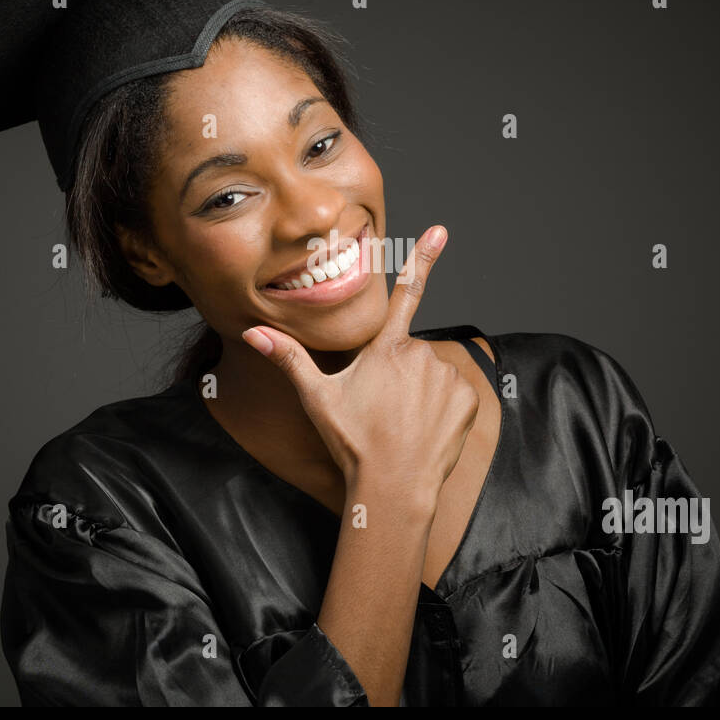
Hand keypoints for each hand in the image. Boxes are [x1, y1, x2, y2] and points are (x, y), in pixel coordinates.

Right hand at [242, 225, 479, 516]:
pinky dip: (442, 410)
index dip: (424, 259)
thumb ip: (288, 358)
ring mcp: (446, 377)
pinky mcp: (467, 400)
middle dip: (398, 375)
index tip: (442, 231)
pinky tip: (424, 431)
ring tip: (402, 424)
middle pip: (409, 354)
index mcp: (386, 348)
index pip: (406, 293)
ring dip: (420, 393)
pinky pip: (455, 396)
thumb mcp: (317, 398)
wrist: (393, 488)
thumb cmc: (352, 442)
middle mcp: (420, 355)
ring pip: (431, 376)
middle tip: (381, 410)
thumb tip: (252, 332)